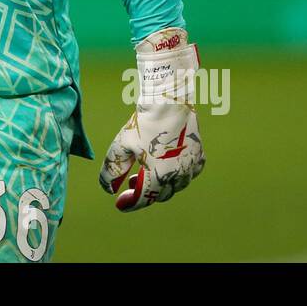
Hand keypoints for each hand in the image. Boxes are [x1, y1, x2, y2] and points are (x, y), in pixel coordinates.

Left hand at [99, 28, 204, 210]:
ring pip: (175, 186)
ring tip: (143, 174)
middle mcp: (179, 176)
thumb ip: (112, 170)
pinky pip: (188, 175)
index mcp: (160, 176)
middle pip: (160, 194)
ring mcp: (191, 167)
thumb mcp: (121, 146)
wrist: (169, 101)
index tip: (119, 204)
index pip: (144, 200)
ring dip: (159, 185)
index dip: (130, 204)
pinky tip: (164, 166)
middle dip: (144, 193)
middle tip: (130, 184)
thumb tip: (107, 189)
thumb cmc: (143, 123)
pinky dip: (175, 175)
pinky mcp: (199, 157)